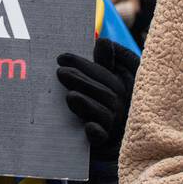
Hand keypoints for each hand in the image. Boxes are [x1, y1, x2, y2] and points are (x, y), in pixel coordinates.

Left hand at [56, 37, 139, 161]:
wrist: (107, 140)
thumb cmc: (103, 102)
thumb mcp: (106, 81)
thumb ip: (104, 63)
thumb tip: (102, 41)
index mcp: (122, 86)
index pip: (109, 72)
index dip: (87, 63)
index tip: (62, 57)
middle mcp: (122, 105)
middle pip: (106, 91)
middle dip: (82, 80)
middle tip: (60, 72)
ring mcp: (115, 125)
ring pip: (103, 112)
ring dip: (86, 103)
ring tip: (70, 95)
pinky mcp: (105, 142)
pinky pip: (102, 137)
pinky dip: (96, 131)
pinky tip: (87, 126)